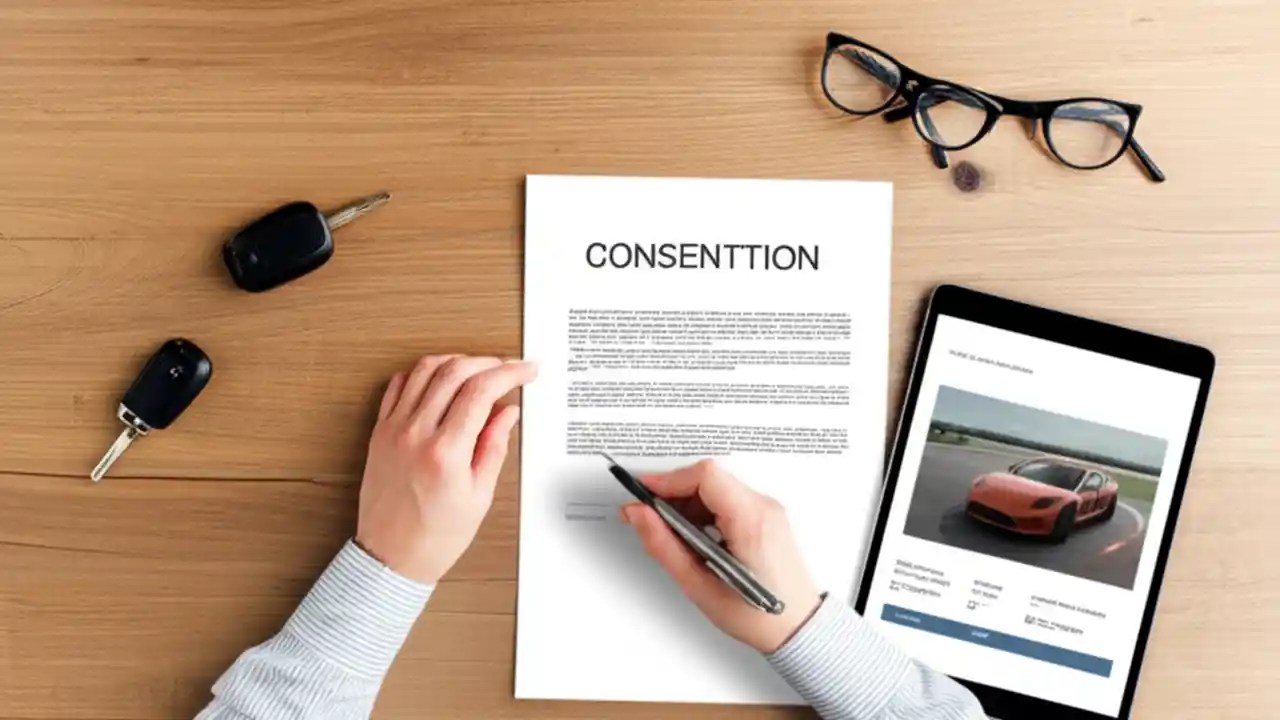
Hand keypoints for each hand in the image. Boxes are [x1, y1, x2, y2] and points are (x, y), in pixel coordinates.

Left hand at [356, 355, 536, 583]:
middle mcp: (416, 434)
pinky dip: (421, 374)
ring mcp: (394, 430)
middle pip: (454, 371)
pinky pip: (398, 386)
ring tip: (476, 370)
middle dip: (487, 362)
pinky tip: (439, 381)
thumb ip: (494, 446)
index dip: (509, 373)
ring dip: (455, 361)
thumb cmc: (435, 536)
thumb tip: (507, 412)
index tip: (525, 371)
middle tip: (506, 369)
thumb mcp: (479, 495)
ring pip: (424, 370)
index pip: (481, 391)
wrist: (391, 556)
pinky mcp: (379, 432)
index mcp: (446, 452)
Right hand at [621, 460, 821, 653]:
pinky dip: (705, 512)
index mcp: (751, 520)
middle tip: (648, 517)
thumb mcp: (699, 585)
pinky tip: (694, 538)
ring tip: (672, 535)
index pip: (705, 476)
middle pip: (708, 480)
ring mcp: (767, 511)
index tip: (643, 493)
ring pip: (716, 489)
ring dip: (688, 505)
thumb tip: (639, 515)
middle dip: (674, 494)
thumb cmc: (757, 616)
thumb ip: (664, 545)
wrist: (797, 627)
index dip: (668, 480)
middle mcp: (763, 508)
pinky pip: (728, 501)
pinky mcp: (765, 518)